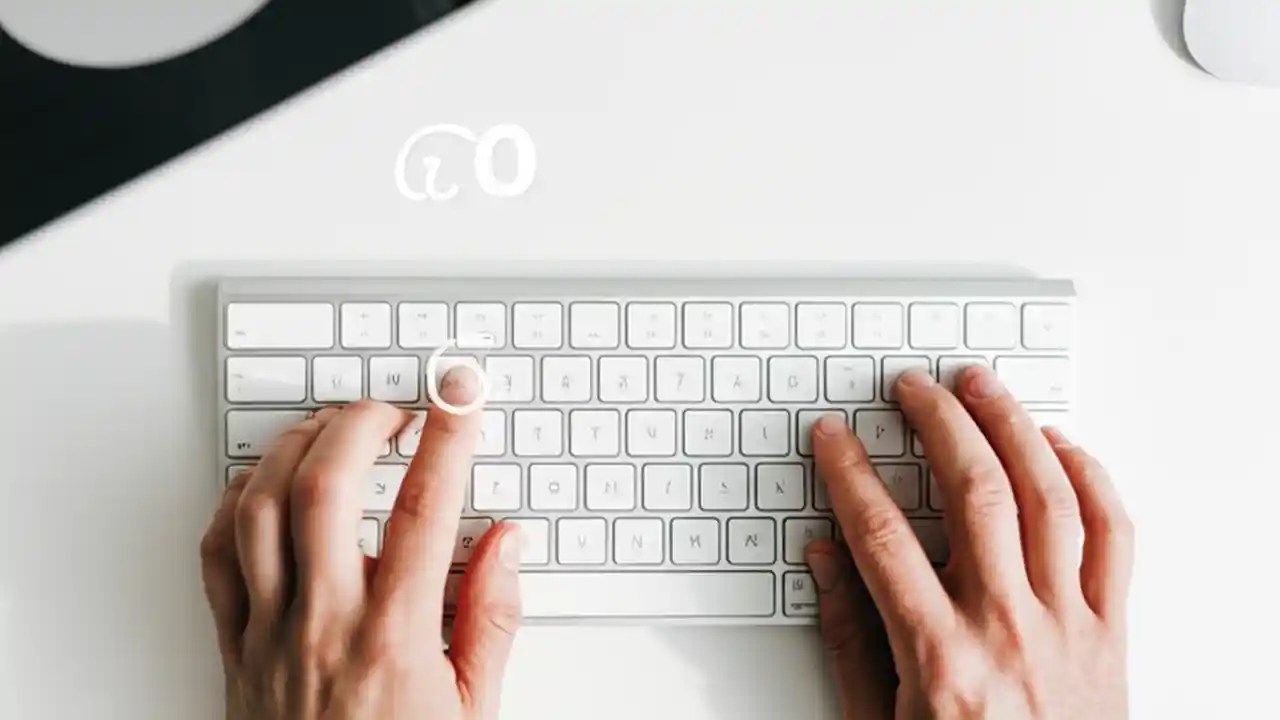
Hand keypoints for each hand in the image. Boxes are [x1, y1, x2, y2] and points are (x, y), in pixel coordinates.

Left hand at [200, 370, 521, 718]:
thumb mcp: (474, 708)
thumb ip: (493, 617)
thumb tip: (507, 543)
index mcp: (394, 640)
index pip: (425, 511)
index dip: (449, 437)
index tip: (461, 394)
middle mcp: (324, 625)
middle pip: (324, 489)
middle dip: (362, 423)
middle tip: (396, 408)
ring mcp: (270, 632)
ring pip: (259, 509)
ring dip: (296, 448)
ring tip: (334, 427)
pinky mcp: (234, 645)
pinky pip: (216, 554)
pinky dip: (237, 501)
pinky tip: (266, 483)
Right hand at [806, 365, 1132, 719]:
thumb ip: (850, 637)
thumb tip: (825, 558)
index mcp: (940, 658)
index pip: (882, 537)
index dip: (849, 475)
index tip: (832, 439)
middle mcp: (1009, 629)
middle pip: (973, 494)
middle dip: (938, 424)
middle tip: (912, 387)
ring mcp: (1068, 626)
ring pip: (1047, 498)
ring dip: (1013, 428)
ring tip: (983, 387)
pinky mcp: (1111, 632)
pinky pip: (1115, 538)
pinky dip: (1092, 481)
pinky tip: (1062, 447)